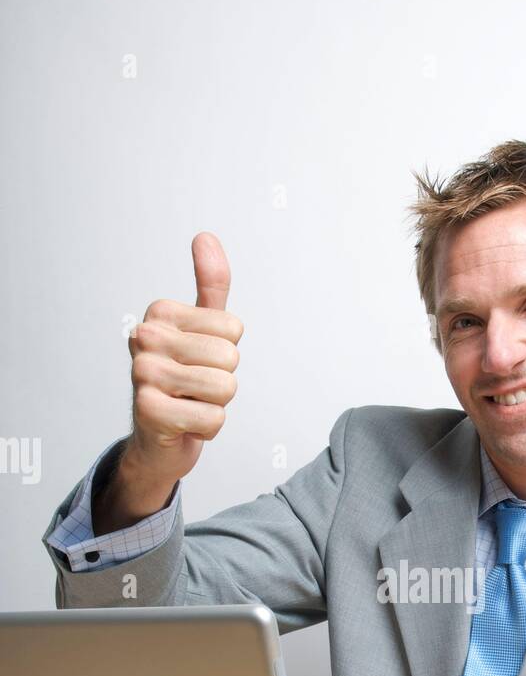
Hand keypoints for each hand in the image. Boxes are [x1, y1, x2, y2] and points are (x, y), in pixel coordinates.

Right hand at [126, 232, 243, 490]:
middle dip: (224, 381)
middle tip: (196, 387)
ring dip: (216, 405)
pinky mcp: (149, 412)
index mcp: (160, 312)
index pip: (233, 328)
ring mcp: (142, 374)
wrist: (158, 438)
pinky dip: (207, 428)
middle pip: (230, 357)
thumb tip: (205, 236)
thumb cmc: (184, 380)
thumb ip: (210, 285)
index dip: (227, 351)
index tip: (199, 361)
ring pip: (224, 388)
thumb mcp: (203, 329)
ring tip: (191, 403)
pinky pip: (213, 419)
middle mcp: (145, 338)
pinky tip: (184, 424)